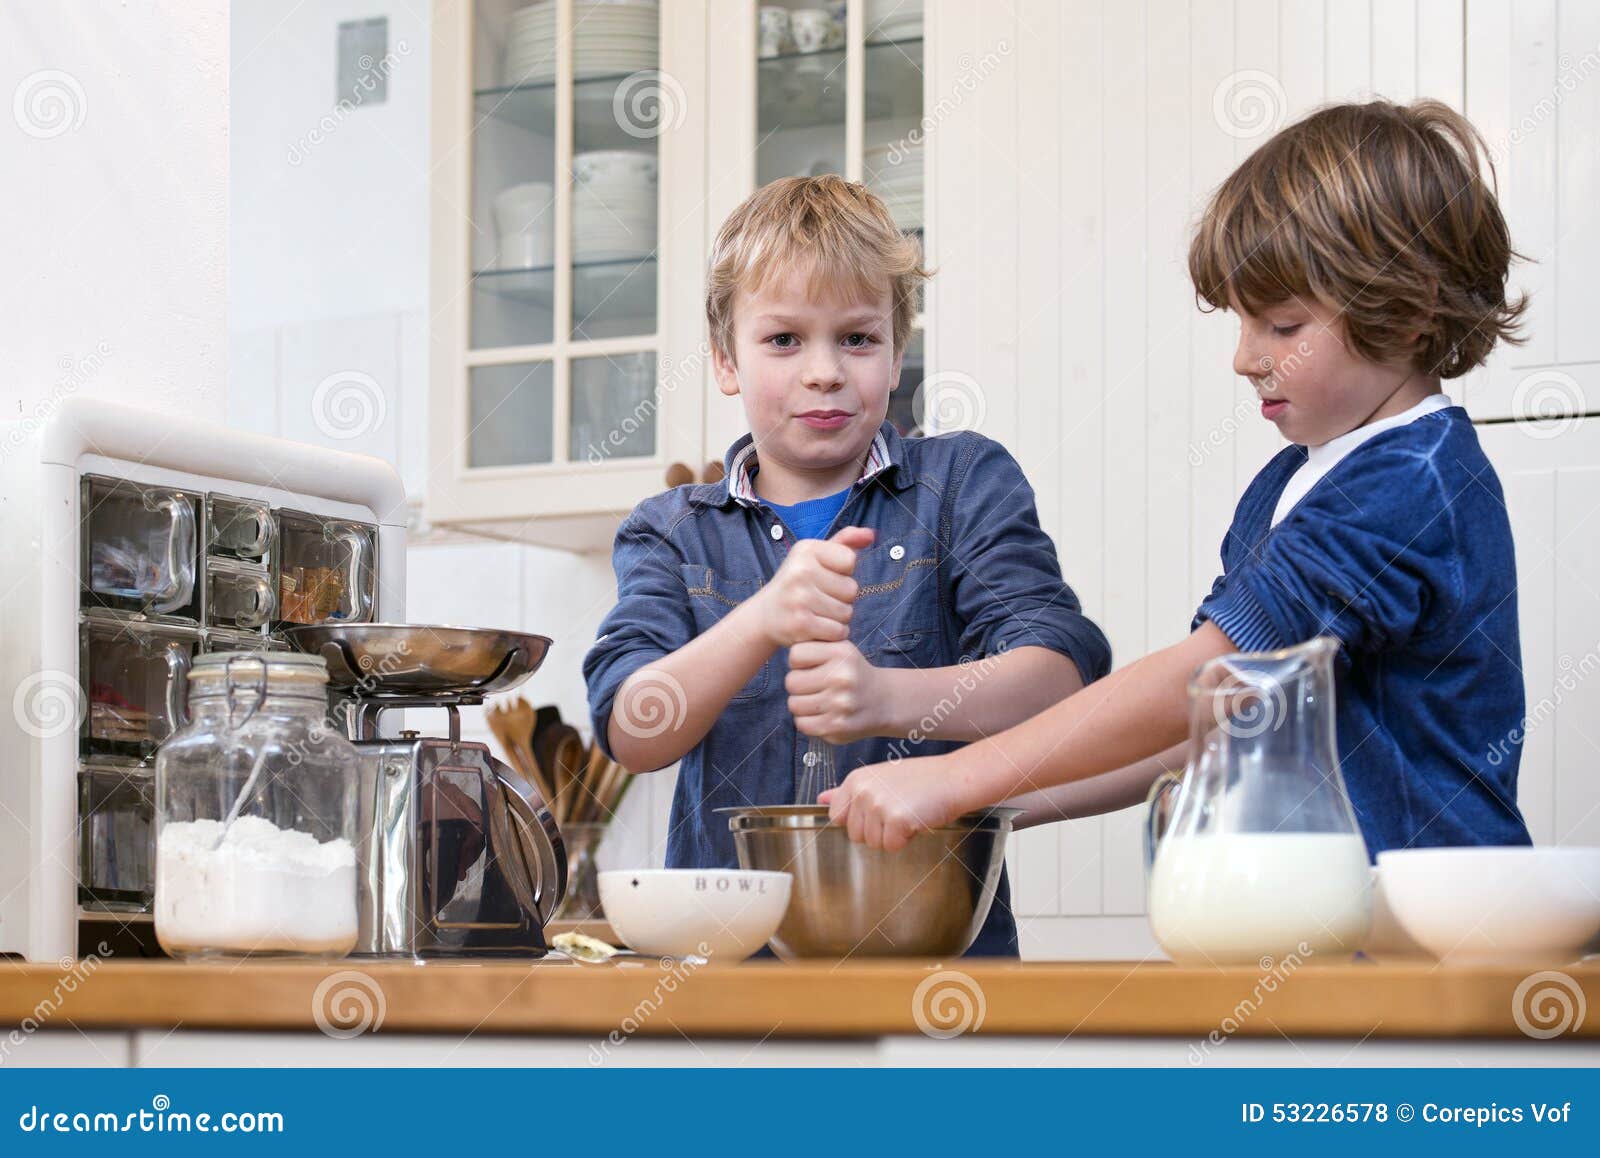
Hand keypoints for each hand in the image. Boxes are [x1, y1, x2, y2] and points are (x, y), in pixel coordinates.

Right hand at [749, 525, 873, 647]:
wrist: (765, 616)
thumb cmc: (797, 583)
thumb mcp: (815, 557)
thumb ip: (844, 542)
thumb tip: (871, 534)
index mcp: (806, 549)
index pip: (850, 560)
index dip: (842, 573)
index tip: (822, 577)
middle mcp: (801, 570)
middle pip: (852, 589)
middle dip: (842, 599)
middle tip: (819, 600)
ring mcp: (800, 598)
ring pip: (847, 612)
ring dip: (838, 618)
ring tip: (817, 614)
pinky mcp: (801, 623)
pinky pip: (838, 631)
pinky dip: (833, 634)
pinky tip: (817, 628)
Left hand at [786, 638, 884, 743]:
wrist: (883, 701)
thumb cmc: (852, 673)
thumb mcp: (840, 649)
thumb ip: (815, 644)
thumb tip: (788, 646)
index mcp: (841, 653)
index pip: (796, 655)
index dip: (798, 662)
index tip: (810, 666)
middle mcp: (842, 677)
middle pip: (792, 682)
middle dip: (798, 685)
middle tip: (812, 686)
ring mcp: (840, 704)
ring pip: (794, 704)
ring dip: (801, 704)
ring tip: (817, 700)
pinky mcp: (837, 726)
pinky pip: (802, 724)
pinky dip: (807, 721)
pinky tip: (820, 715)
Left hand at [817, 755, 969, 850]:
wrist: (954, 778)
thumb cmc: (921, 780)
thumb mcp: (880, 778)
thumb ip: (848, 792)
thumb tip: (822, 799)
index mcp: (855, 779)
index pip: (837, 816)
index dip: (859, 820)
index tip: (877, 810)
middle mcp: (863, 791)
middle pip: (856, 834)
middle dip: (877, 830)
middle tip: (898, 810)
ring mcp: (879, 805)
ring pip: (874, 843)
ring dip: (893, 835)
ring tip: (908, 813)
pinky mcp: (896, 819)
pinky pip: (893, 846)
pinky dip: (906, 839)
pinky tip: (916, 820)